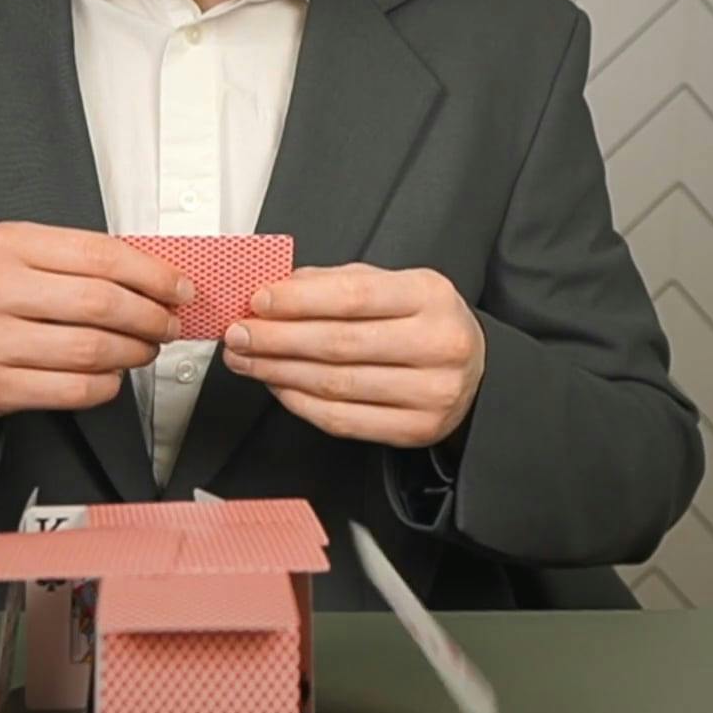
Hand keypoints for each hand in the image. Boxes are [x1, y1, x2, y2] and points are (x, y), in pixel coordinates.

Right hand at [0, 222, 192, 421]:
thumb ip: (74, 260)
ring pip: (91, 349)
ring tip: (143, 349)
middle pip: (100, 303)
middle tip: (166, 323)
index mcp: (6, 246)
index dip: (151, 273)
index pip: (99, 254)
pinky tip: (111, 377)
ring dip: (133, 353)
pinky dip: (105, 386)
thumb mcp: (12, 257)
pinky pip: (72, 390)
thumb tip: (152, 274)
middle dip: (149, 316)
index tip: (178, 287)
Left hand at [221, 264, 484, 448]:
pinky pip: (341, 420)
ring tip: (246, 359)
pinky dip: (299, 402)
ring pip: (334, 384)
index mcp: (430, 297)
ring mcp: (429, 393)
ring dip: (278, 371)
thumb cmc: (425, 323)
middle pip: (338, 344)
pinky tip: (277, 385)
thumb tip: (276, 289)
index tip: (259, 301)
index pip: (353, 296)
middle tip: (238, 334)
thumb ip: (336, 283)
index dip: (298, 301)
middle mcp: (437, 344)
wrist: (474, 372)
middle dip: (276, 339)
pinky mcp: (415, 430)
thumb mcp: (394, 286)